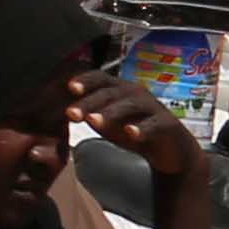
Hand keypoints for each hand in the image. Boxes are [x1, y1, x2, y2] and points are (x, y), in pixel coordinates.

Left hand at [76, 67, 197, 176]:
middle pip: (110, 92)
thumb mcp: (106, 122)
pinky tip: (130, 133)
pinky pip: (154, 124)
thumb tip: (58, 110)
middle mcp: (135, 94)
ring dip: (111, 112)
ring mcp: (153, 107)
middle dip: (89, 102)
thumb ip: (86, 114)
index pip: (100, 78)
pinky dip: (142, 128)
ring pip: (131, 105)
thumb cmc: (132, 130)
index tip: (68, 88)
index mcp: (118, 90)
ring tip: (94, 121)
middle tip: (71, 114)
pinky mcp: (167, 124)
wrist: (169, 150)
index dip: (85, 80)